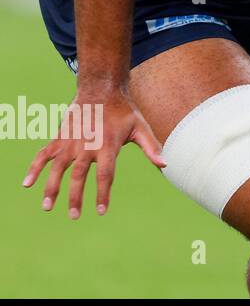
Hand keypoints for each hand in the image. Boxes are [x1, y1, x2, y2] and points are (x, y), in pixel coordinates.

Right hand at [22, 86, 165, 218]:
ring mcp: (70, 142)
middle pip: (79, 176)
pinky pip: (44, 155)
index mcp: (108, 145)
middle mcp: (86, 145)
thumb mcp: (140, 127)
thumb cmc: (124, 112)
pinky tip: (27, 183)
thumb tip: (165, 165)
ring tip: (47, 207)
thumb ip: (150, 148)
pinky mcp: (60, 138)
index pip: (105, 174)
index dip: (103, 193)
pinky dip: (34, 168)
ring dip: (51, 187)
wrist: (101, 89)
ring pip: (58, 168)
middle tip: (74, 216)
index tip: (101, 211)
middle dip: (76, 197)